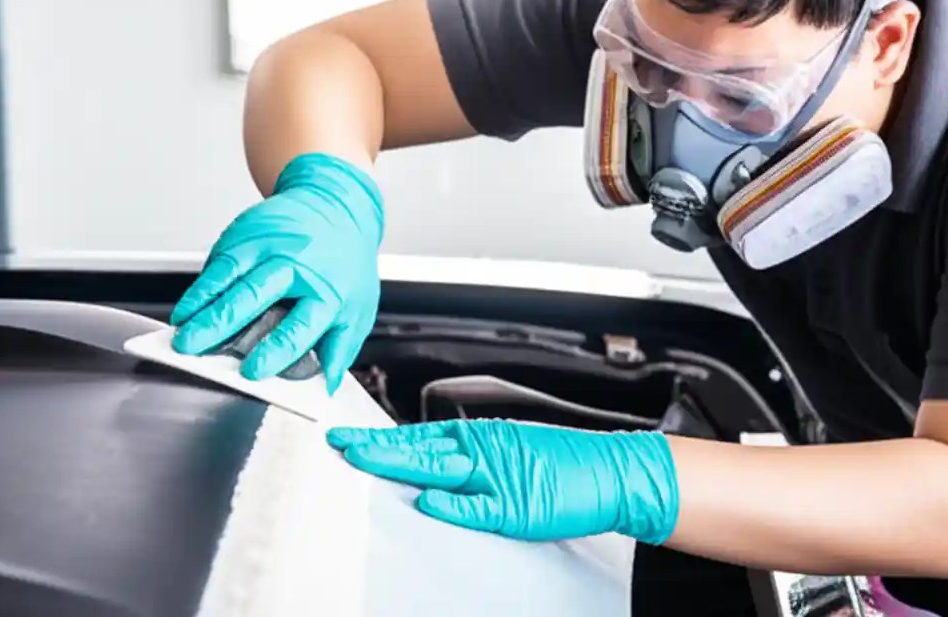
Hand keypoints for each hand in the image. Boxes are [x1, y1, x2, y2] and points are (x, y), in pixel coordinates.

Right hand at [169, 153, 383, 393]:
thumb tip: (328, 387)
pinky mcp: (248, 234)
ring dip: (201, 306)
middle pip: (253, 298)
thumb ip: (339, 349)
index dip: (274, 351)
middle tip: (193, 348)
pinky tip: (187, 307)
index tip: (252, 371)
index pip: (298, 327)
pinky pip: (219, 262)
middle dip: (220, 324)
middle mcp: (296, 267)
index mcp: (327, 293)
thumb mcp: (358, 308)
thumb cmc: (344, 263)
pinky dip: (200, 286)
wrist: (337, 205)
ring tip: (181, 330)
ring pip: (229, 277)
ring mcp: (268, 247)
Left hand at [326, 418, 679, 543]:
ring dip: (400, 463)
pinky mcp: (516, 507)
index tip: (346, 438)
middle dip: (375, 449)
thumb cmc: (562, 468)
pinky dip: (453, 504)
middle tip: (338, 445)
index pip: (418, 440)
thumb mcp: (508, 456)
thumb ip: (468, 468)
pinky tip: (427, 500)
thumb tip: (428, 479)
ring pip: (439, 468)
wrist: (610, 471)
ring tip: (362, 460)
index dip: (380, 440)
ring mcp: (498, 477)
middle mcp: (483, 452)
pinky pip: (479, 508)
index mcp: (479, 440)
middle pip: (419, 450)